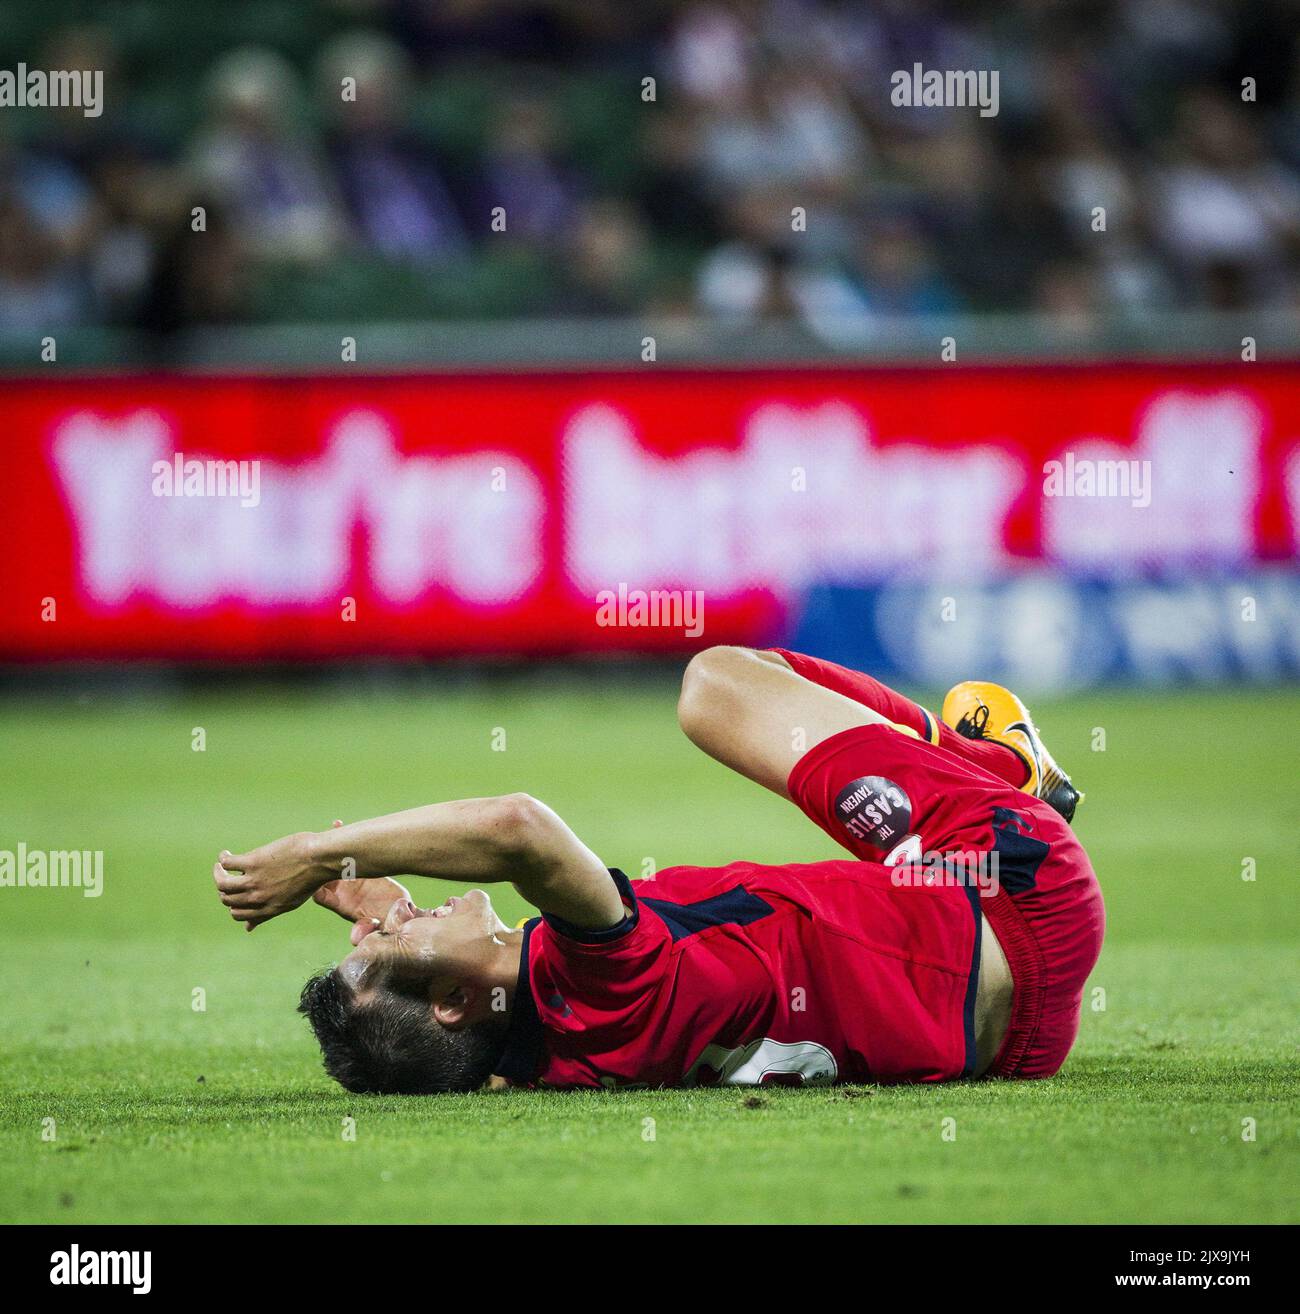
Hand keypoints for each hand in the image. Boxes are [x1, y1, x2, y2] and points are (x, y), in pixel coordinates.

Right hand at [213, 828, 331, 931]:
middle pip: (228, 899)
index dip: (232, 905)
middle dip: (224, 889)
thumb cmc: (310, 876)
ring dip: (217, 874)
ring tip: (220, 866)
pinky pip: (228, 863)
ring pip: (223, 883)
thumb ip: (266, 914)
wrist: (320, 858)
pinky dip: (223, 859)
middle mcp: (258, 898)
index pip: (238, 914)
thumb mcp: (290, 902)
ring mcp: (255, 881)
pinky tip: (226, 854)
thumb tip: (247, 929)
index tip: (235, 893)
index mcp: (269, 909)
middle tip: (227, 876)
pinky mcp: (253, 862)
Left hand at [313, 821, 410, 945]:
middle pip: (319, 873)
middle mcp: (342, 889)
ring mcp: (350, 875)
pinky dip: (340, 835)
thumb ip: (368, 929)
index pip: (319, 894)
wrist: (405, 912)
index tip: (315, 867)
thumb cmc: (392, 921)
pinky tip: (337, 823)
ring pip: (332, 858)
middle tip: (319, 842)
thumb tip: (355, 937)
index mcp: (342, 904)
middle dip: (318, 859)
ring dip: (330, 845)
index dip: (314, 883)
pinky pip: (346, 849)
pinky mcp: (360, 865)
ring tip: (332, 828)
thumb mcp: (381, 926)